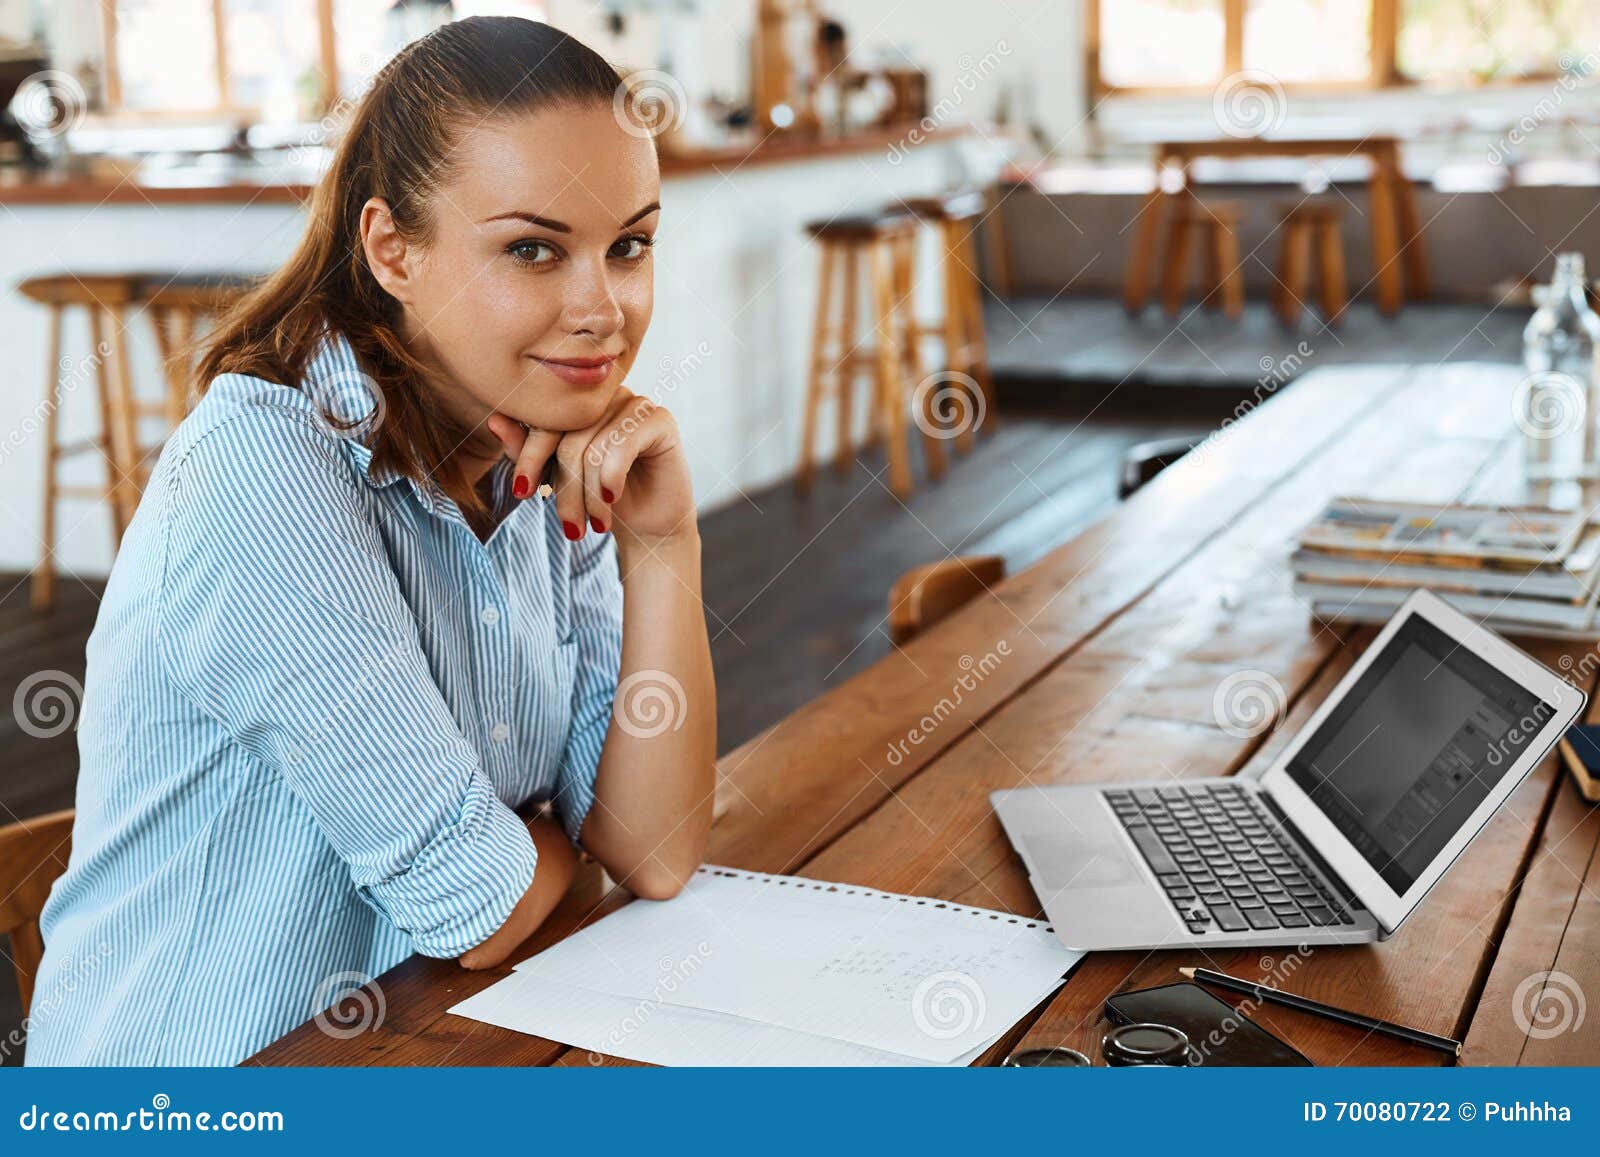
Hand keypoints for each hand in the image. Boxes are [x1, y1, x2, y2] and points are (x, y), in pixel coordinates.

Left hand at [485, 388, 695, 548]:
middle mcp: (603, 397)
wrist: (649, 524)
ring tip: (596, 524)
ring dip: (590, 495)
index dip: (529, 455)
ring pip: (593, 447)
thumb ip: (527, 450)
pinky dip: (612, 479)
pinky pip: (621, 445)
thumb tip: (494, 420)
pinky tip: (613, 498)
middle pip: (568, 436)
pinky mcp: (659, 419)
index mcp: (576, 404)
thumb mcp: (557, 477)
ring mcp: (633, 402)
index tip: (521, 492)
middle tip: (569, 527)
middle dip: (564, 487)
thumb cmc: (601, 498)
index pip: (543, 421)